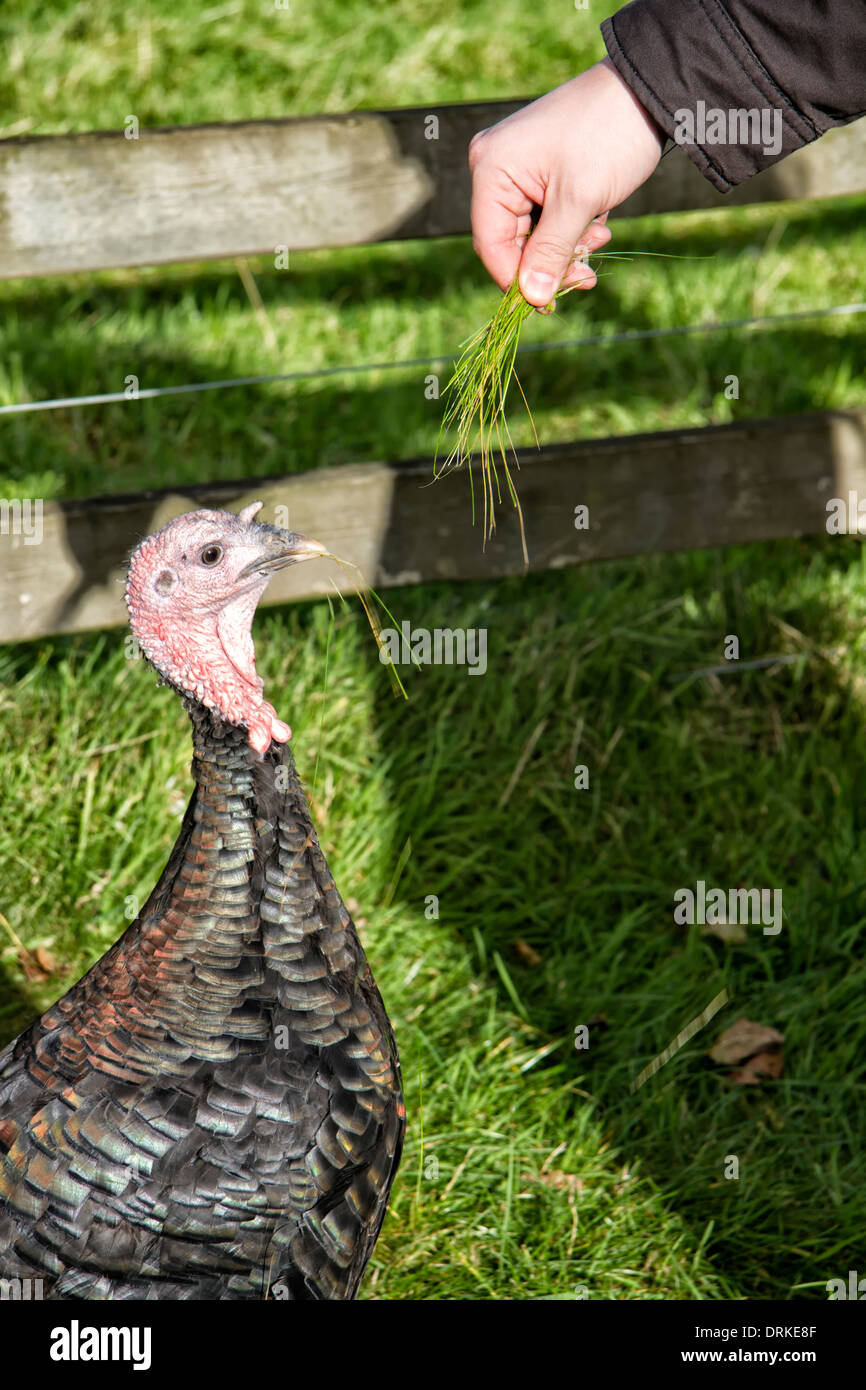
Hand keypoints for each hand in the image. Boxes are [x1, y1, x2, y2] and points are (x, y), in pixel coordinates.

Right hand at [468, 58, 664, 306]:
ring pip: (533, 234)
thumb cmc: (610, 136)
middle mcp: (496, 167)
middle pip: (511, 242)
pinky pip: (547, 217)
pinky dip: (572, 228)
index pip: (491, 245)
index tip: (549, 305)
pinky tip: (598, 222)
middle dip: (551, 262)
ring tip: (600, 237)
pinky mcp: (541, 170)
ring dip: (567, 247)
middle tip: (587, 274)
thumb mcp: (579, 202)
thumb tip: (532, 299)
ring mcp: (518, 168)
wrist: (647, 89)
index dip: (517, 281)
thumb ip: (551, 253)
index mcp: (492, 169)